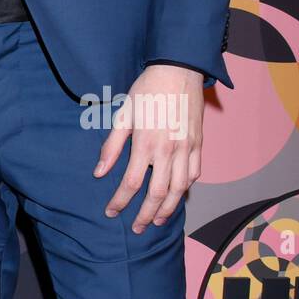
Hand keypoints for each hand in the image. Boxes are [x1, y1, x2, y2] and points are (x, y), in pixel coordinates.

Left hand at [94, 64, 203, 232]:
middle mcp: (168, 150)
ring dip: (168, 209)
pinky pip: (195, 174)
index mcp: (146, 143)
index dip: (120, 202)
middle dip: (145, 215)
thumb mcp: (124, 114)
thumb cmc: (147, 89)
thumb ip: (112, 146)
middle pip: (158, 194)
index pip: (131, 183)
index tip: (111, 212)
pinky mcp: (198, 144)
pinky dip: (186, 189)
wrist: (179, 70)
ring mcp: (187, 149)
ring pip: (180, 190)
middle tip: (136, 228)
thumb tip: (99, 173)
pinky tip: (177, 195)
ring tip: (157, 220)